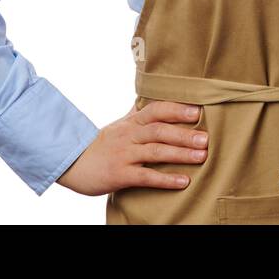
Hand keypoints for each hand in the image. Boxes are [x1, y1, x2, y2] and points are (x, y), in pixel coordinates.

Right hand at [56, 100, 207, 195]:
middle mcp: (129, 136)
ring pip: (156, 152)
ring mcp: (124, 155)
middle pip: (160, 130)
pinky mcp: (119, 175)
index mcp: (131, 122)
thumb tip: (151, 96)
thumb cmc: (101, 144)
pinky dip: (165, 179)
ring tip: (202, 156)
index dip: (177, 109)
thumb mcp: (120, 125)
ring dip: (181, 154)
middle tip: (207, 138)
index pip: (156, 110)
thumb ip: (138, 113)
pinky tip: (183, 181)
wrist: (71, 163)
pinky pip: (145, 177)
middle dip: (185, 134)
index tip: (198, 110)